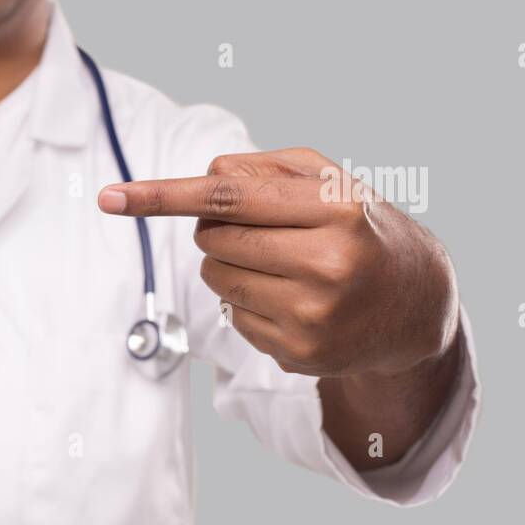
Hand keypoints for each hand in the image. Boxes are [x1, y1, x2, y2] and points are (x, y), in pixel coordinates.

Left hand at [97, 147, 459, 377]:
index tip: (109, 198)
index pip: (226, 196)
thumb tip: (201, 178)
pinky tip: (292, 301)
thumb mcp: (328, 181)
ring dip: (229, 266)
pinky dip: (248, 304)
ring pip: (215, 281)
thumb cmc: (358, 227)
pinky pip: (232, 319)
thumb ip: (263, 169)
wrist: (416, 304)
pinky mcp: (299, 355)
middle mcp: (327, 265)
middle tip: (263, 231)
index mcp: (336, 210)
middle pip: (212, 238)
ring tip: (280, 265)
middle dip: (220, 229)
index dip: (162, 196)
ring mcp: (313, 317)